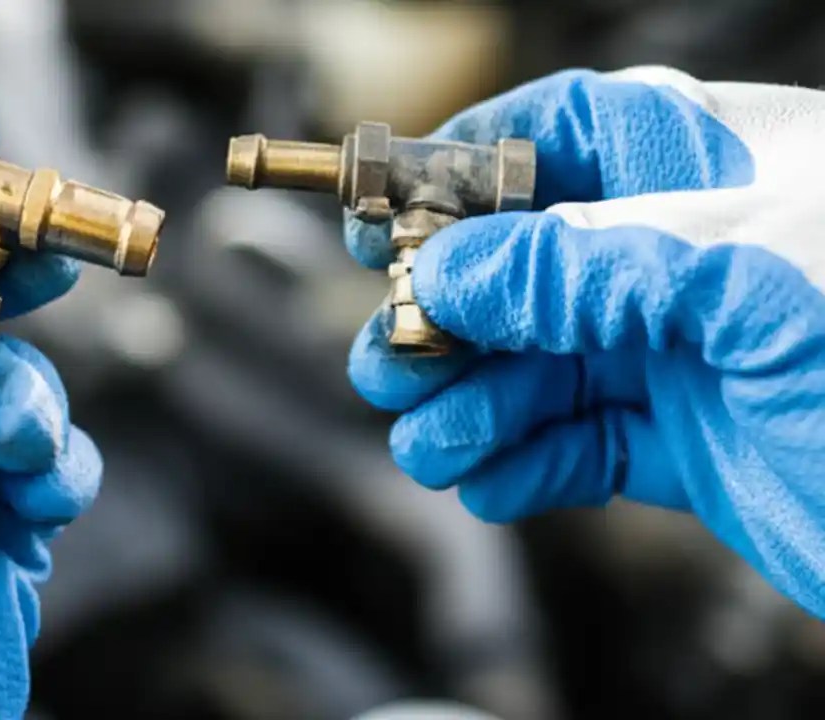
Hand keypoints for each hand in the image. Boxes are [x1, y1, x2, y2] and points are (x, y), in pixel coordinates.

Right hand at [345, 67, 824, 618]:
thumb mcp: (749, 285)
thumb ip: (591, 267)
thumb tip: (458, 266)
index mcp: (711, 173)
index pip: (559, 135)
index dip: (459, 171)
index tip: (382, 217)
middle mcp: (682, 255)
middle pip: (519, 262)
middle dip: (445, 313)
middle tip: (394, 358)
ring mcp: (676, 351)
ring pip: (531, 362)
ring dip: (466, 402)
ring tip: (433, 439)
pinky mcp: (677, 440)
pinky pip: (569, 442)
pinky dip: (517, 463)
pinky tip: (489, 477)